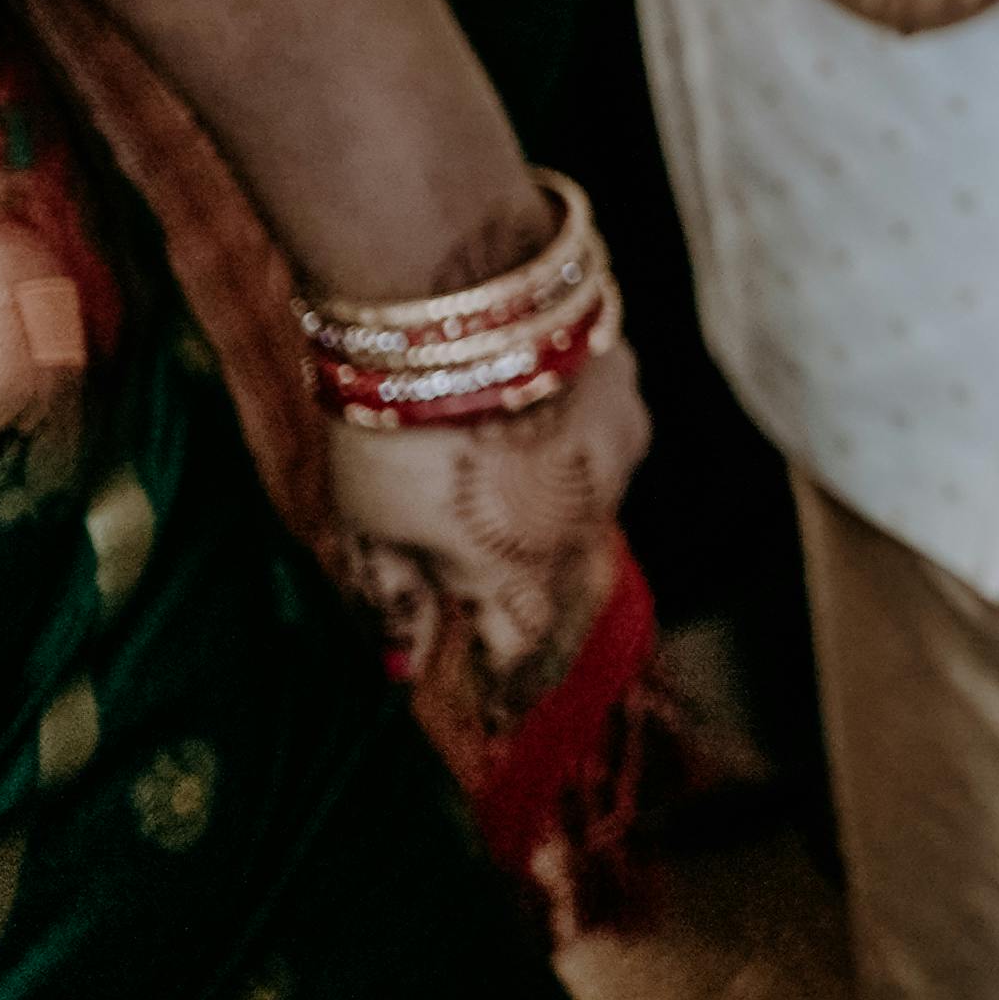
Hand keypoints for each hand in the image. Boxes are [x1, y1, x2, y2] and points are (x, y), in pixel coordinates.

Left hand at [316, 330, 645, 703]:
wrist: (457, 298)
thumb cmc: (393, 419)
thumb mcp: (369, 519)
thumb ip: (398, 596)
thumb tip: (406, 672)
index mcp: (516, 569)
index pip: (523, 650)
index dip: (509, 680)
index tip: (491, 701)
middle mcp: (584, 522)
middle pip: (572, 586)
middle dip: (541, 604)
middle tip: (507, 607)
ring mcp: (617, 453)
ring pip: (595, 509)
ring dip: (557, 520)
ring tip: (510, 498)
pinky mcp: (629, 392)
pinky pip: (607, 443)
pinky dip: (574, 453)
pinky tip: (535, 430)